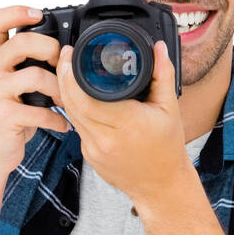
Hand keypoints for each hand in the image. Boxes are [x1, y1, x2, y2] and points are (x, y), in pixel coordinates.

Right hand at [0, 5, 70, 175]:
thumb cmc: (6, 118)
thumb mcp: (11, 86)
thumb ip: (26, 66)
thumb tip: (63, 52)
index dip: (16, 12)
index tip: (38, 14)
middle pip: (21, 43)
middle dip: (50, 49)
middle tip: (62, 65)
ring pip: (35, 76)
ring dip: (59, 90)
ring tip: (66, 102)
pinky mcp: (4, 115)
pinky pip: (40, 111)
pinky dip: (57, 119)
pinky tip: (62, 124)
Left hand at [56, 38, 190, 208]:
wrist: (161, 186)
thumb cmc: (167, 149)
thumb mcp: (170, 108)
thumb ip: (162, 75)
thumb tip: (158, 48)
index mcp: (126, 124)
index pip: (86, 97)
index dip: (72, 75)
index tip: (71, 55)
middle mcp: (105, 139)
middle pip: (72, 103)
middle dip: (63, 77)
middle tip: (65, 57)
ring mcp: (94, 150)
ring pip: (71, 115)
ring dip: (66, 92)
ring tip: (68, 72)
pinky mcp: (89, 156)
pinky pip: (78, 127)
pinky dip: (77, 110)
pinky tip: (80, 98)